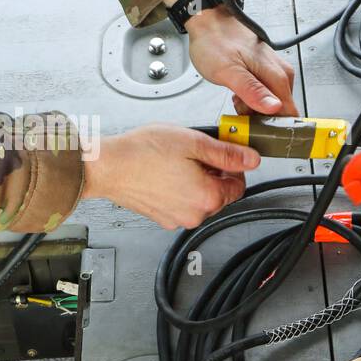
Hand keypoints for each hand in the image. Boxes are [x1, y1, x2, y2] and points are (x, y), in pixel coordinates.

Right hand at [81, 125, 259, 230]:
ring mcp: (176, 218)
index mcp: (208, 197)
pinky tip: (165, 173)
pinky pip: (180, 204)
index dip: (234, 167)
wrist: (108, 167)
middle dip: (213, 174)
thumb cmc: (143, 153)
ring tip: (177, 161)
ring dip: (196, 182)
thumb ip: (227, 153)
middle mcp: (194, 214)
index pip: (239, 186)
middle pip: (219, 194)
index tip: (223, 154)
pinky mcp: (161, 218)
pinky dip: (178, 190)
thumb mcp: (193, 142)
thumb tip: (251, 159)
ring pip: (199, 200)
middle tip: (196, 153)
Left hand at [184, 4, 297, 115]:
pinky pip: (264, 94)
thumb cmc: (215, 42)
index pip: (289, 112)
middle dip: (260, 117)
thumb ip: (252, 91)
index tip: (256, 127)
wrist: (208, 22)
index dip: (274, 126)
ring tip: (237, 97)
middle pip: (280, 110)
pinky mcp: (265, 71)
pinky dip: (250, 99)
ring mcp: (273, 71)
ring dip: (253, 108)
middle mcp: (280, 73)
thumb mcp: (229, 72)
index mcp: (277, 75)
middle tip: (240, 107)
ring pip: (271, 104)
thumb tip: (274, 108)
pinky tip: (238, 93)